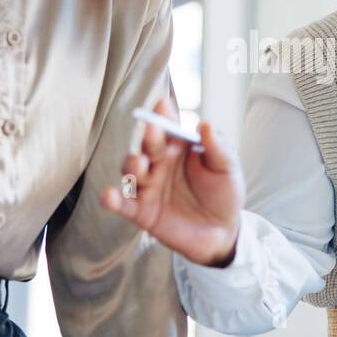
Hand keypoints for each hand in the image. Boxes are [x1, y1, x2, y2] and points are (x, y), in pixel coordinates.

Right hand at [99, 96, 244, 266]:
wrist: (223, 232)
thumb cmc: (224, 193)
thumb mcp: (227, 168)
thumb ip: (218, 148)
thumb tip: (205, 124)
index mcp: (179, 147)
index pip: (168, 126)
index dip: (163, 114)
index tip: (163, 104)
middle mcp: (159, 163)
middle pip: (148, 146)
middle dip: (148, 138)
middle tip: (152, 130)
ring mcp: (148, 186)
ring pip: (131, 170)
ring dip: (131, 165)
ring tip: (140, 164)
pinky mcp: (141, 211)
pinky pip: (123, 204)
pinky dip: (113, 199)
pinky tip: (109, 196)